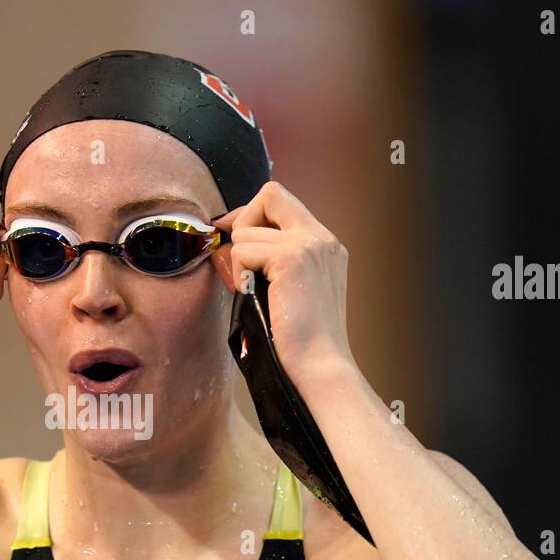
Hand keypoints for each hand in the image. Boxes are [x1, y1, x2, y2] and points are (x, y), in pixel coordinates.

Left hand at [211, 180, 354, 375]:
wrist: (320, 366)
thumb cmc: (300, 341)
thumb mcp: (290, 291)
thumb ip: (274, 262)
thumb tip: (233, 241)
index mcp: (325, 246)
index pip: (282, 202)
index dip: (252, 215)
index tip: (233, 238)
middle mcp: (322, 239)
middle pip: (270, 194)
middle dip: (243, 220)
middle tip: (238, 257)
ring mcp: (309, 245)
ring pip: (247, 229)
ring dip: (239, 260)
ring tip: (252, 290)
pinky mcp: (292, 258)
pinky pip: (244, 249)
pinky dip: (239, 272)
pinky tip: (252, 294)